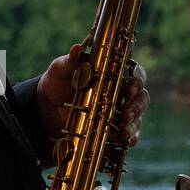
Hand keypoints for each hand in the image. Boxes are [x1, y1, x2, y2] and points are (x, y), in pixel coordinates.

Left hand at [36, 44, 150, 146]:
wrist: (47, 106)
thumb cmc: (58, 81)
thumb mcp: (61, 69)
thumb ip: (70, 61)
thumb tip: (76, 48)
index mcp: (115, 73)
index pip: (137, 74)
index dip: (138, 81)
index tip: (129, 88)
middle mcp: (122, 92)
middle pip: (142, 97)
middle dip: (137, 106)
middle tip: (126, 113)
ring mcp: (120, 112)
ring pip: (138, 117)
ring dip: (134, 124)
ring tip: (123, 130)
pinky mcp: (113, 129)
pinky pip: (130, 135)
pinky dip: (130, 138)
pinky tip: (124, 141)